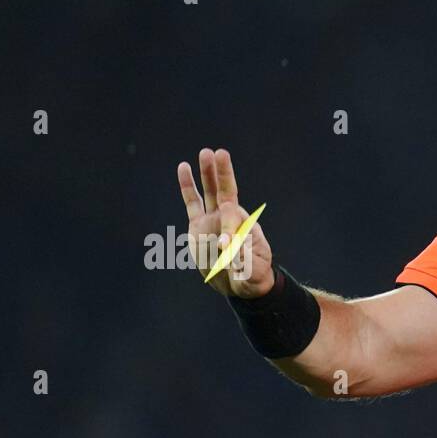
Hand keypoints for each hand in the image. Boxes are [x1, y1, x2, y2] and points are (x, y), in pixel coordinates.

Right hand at [176, 148, 273, 297]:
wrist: (240, 284)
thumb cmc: (252, 277)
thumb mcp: (253, 274)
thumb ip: (244, 265)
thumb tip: (233, 256)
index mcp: (242, 228)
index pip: (233, 217)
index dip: (227, 228)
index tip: (226, 247)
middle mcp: (227, 219)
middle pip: (223, 192)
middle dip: (221, 174)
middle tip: (218, 152)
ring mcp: (212, 221)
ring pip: (208, 192)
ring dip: (205, 173)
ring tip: (204, 153)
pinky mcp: (197, 227)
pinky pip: (192, 203)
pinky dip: (187, 186)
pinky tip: (183, 167)